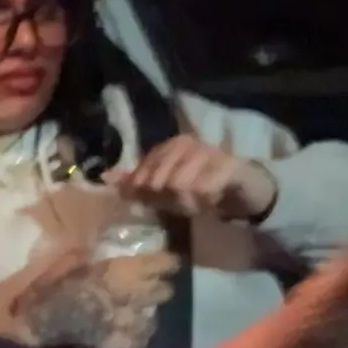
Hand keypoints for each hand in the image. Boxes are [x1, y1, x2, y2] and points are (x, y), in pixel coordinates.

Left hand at [101, 135, 277, 220]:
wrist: (242, 188)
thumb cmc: (200, 185)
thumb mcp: (165, 187)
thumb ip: (137, 183)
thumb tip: (105, 178)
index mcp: (169, 145)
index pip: (142, 175)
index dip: (147, 193)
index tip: (161, 200)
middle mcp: (187, 143)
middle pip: (158, 182)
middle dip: (168, 200)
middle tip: (184, 204)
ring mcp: (209, 152)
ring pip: (179, 185)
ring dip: (187, 202)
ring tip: (198, 203)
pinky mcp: (229, 166)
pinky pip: (203, 188)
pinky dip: (203, 200)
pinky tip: (210, 201)